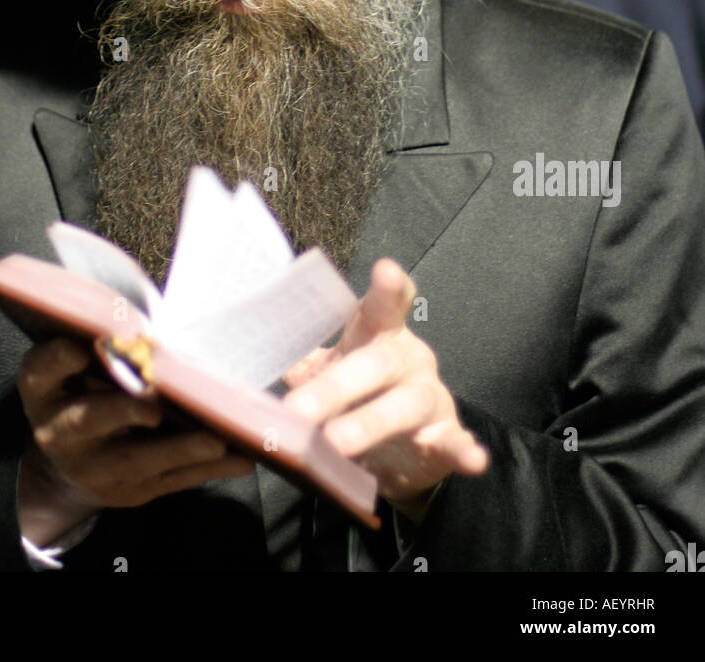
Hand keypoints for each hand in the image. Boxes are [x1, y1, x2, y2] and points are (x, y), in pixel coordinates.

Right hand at [17, 337, 254, 546]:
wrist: (69, 460)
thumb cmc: (82, 388)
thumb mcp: (73, 364)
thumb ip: (99, 342)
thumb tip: (141, 317)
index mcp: (43, 389)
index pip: (42, 369)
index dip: (59, 358)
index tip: (82, 345)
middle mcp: (60, 431)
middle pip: (87, 421)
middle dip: (122, 412)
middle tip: (153, 407)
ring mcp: (94, 468)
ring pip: (137, 460)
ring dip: (179, 449)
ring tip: (215, 439)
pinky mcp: (129, 492)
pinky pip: (171, 481)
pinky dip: (207, 469)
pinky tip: (240, 457)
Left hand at [281, 260, 488, 520]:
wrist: (402, 446)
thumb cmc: (361, 393)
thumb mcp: (332, 371)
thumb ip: (304, 362)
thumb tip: (259, 353)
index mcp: (379, 336)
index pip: (383, 306)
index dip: (387, 289)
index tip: (386, 270)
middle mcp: (408, 359)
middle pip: (378, 362)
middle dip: (335, 386)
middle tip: (298, 409)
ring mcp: (430, 396)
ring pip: (407, 403)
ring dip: (369, 423)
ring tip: (336, 442)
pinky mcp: (447, 437)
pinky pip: (456, 442)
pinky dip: (463, 450)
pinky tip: (470, 459)